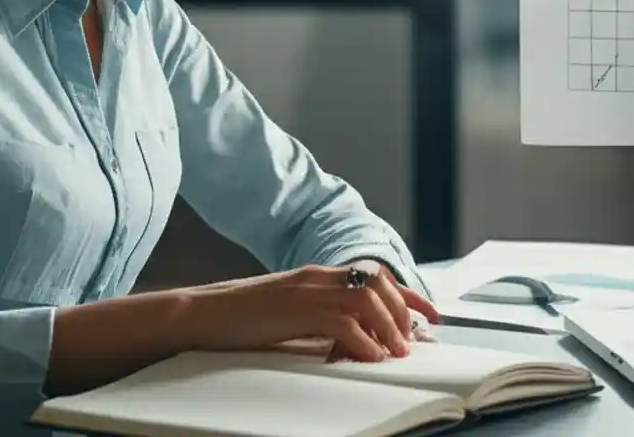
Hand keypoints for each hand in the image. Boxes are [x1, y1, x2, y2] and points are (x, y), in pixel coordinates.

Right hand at [180, 262, 440, 362]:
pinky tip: (370, 357)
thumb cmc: (242, 319)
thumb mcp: (290, 314)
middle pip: (377, 284)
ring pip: (366, 300)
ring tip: (396, 352)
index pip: (375, 276)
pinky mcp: (296, 310)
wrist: (202, 314)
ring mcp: (308, 290)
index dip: (408, 294)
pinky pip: (342, 323)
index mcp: (318, 275)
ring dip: (388, 327)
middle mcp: (318, 276)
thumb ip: (321, 319)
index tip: (430, 314)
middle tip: (414, 340)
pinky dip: (363, 341)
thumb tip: (356, 339)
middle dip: (403, 311)